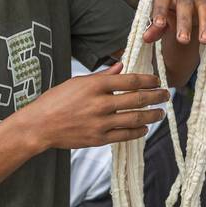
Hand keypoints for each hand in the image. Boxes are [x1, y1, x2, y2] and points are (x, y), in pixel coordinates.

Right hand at [24, 62, 169, 150]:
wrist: (39, 126)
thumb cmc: (55, 101)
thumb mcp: (77, 82)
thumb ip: (102, 76)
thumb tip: (121, 67)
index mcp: (95, 85)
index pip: (130, 81)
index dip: (148, 80)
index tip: (157, 80)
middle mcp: (100, 104)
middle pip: (137, 99)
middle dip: (156, 96)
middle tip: (166, 95)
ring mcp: (100, 123)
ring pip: (135, 118)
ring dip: (152, 115)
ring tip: (160, 112)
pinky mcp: (99, 139)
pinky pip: (125, 135)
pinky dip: (138, 131)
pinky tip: (144, 127)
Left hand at [141, 0, 205, 47]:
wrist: (181, 11)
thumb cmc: (166, 15)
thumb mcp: (158, 22)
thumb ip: (154, 29)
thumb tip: (145, 38)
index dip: (160, 10)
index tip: (159, 25)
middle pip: (185, 3)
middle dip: (184, 21)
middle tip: (183, 40)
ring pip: (205, 8)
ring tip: (204, 41)